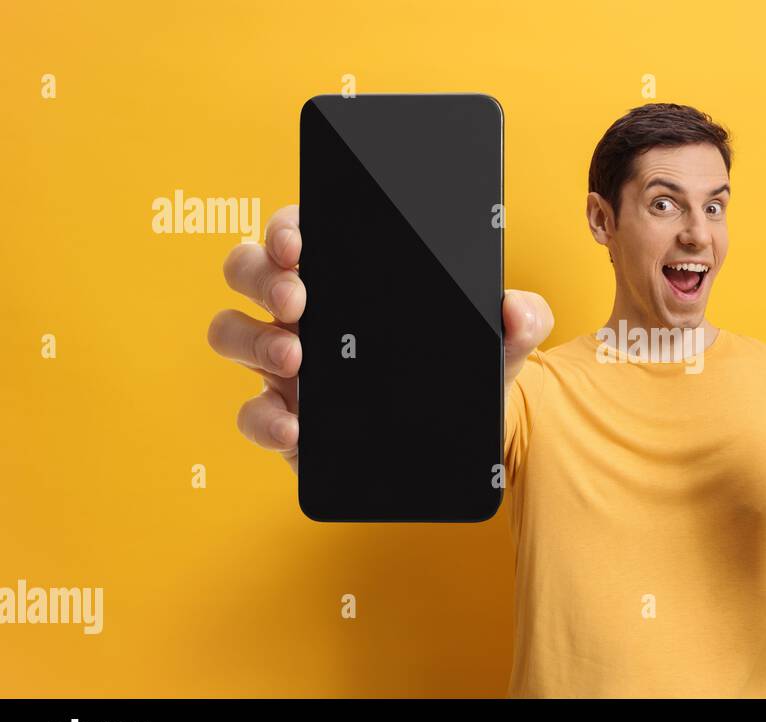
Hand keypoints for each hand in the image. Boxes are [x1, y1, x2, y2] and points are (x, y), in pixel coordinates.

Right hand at [207, 205, 553, 474]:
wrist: (463, 436)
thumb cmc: (467, 365)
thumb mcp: (501, 340)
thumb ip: (521, 318)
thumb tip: (517, 310)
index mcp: (345, 273)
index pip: (297, 230)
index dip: (286, 227)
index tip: (300, 241)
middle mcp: (303, 310)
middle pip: (248, 269)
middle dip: (263, 277)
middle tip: (301, 302)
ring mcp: (285, 362)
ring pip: (230, 332)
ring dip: (252, 340)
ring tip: (297, 360)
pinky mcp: (285, 416)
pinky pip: (251, 414)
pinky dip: (263, 420)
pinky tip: (295, 427)